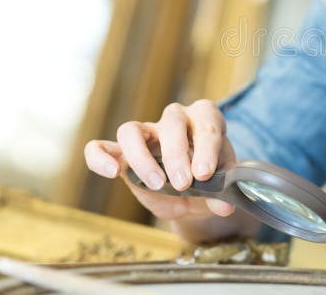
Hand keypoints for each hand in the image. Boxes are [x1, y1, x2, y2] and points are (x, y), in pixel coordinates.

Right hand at [84, 99, 236, 220]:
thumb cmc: (210, 182)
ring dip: (142, 158)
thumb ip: (222, 194)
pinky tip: (112, 173)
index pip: (206, 122)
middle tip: (183, 184)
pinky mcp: (122, 152)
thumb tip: (225, 206)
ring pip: (132, 129)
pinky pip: (101, 146)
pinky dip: (100, 157)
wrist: (195, 195)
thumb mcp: (219, 188)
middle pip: (171, 122)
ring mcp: (147, 133)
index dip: (206, 146)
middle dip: (177, 154)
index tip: (204, 173)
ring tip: (156, 184)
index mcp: (205, 120)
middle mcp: (175, 119)